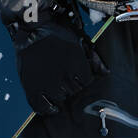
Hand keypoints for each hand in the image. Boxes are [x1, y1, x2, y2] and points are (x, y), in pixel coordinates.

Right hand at [0, 0, 108, 114]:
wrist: (32, 27)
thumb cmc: (59, 32)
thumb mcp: (81, 41)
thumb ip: (94, 59)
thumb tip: (106, 73)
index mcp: (77, 64)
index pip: (87, 81)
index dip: (83, 76)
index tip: (77, 71)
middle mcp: (63, 77)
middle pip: (74, 90)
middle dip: (72, 83)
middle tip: (65, 73)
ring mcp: (47, 83)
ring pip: (60, 98)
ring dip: (60, 92)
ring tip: (57, 81)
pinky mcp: (31, 87)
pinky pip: (40, 106)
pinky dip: (47, 109)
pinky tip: (52, 107)